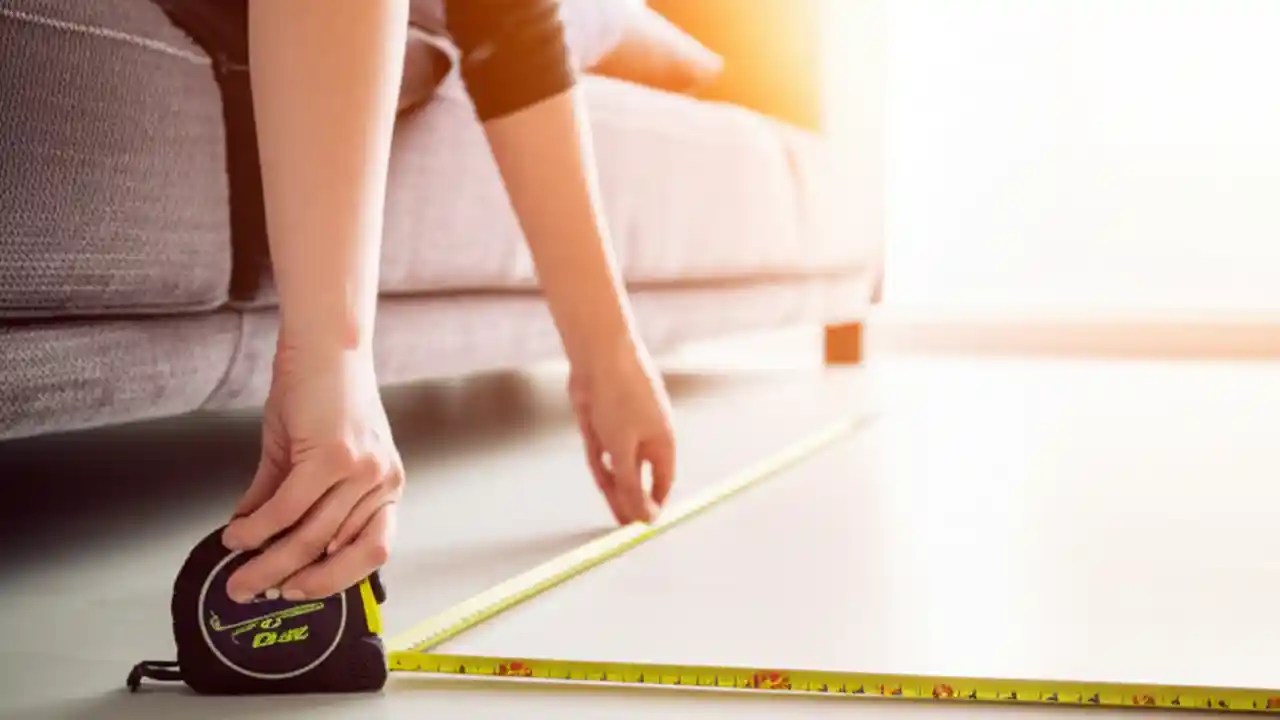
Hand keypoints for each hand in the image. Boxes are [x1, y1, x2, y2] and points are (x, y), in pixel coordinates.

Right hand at [222, 345, 402, 602]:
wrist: (325, 345)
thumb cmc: (322, 393)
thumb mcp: (307, 455)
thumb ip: (283, 497)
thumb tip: (254, 537)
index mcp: (386, 487)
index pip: (370, 552)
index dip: (332, 578)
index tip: (297, 590)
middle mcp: (382, 483)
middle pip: (335, 552)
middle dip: (289, 579)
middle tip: (254, 591)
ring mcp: (363, 472)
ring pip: (309, 536)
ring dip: (265, 561)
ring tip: (237, 573)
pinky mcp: (333, 458)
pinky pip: (288, 508)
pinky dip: (257, 528)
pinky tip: (237, 534)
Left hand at [569, 339, 675, 524]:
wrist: (598, 357)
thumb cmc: (620, 398)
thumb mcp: (624, 450)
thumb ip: (630, 486)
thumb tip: (643, 518)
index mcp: (662, 441)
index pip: (662, 481)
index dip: (654, 502)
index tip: (644, 524)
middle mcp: (645, 436)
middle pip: (639, 475)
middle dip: (631, 498)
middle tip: (622, 526)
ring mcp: (622, 428)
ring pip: (619, 465)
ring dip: (614, 486)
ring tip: (611, 510)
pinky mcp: (601, 422)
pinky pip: (602, 450)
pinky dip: (601, 466)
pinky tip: (602, 481)